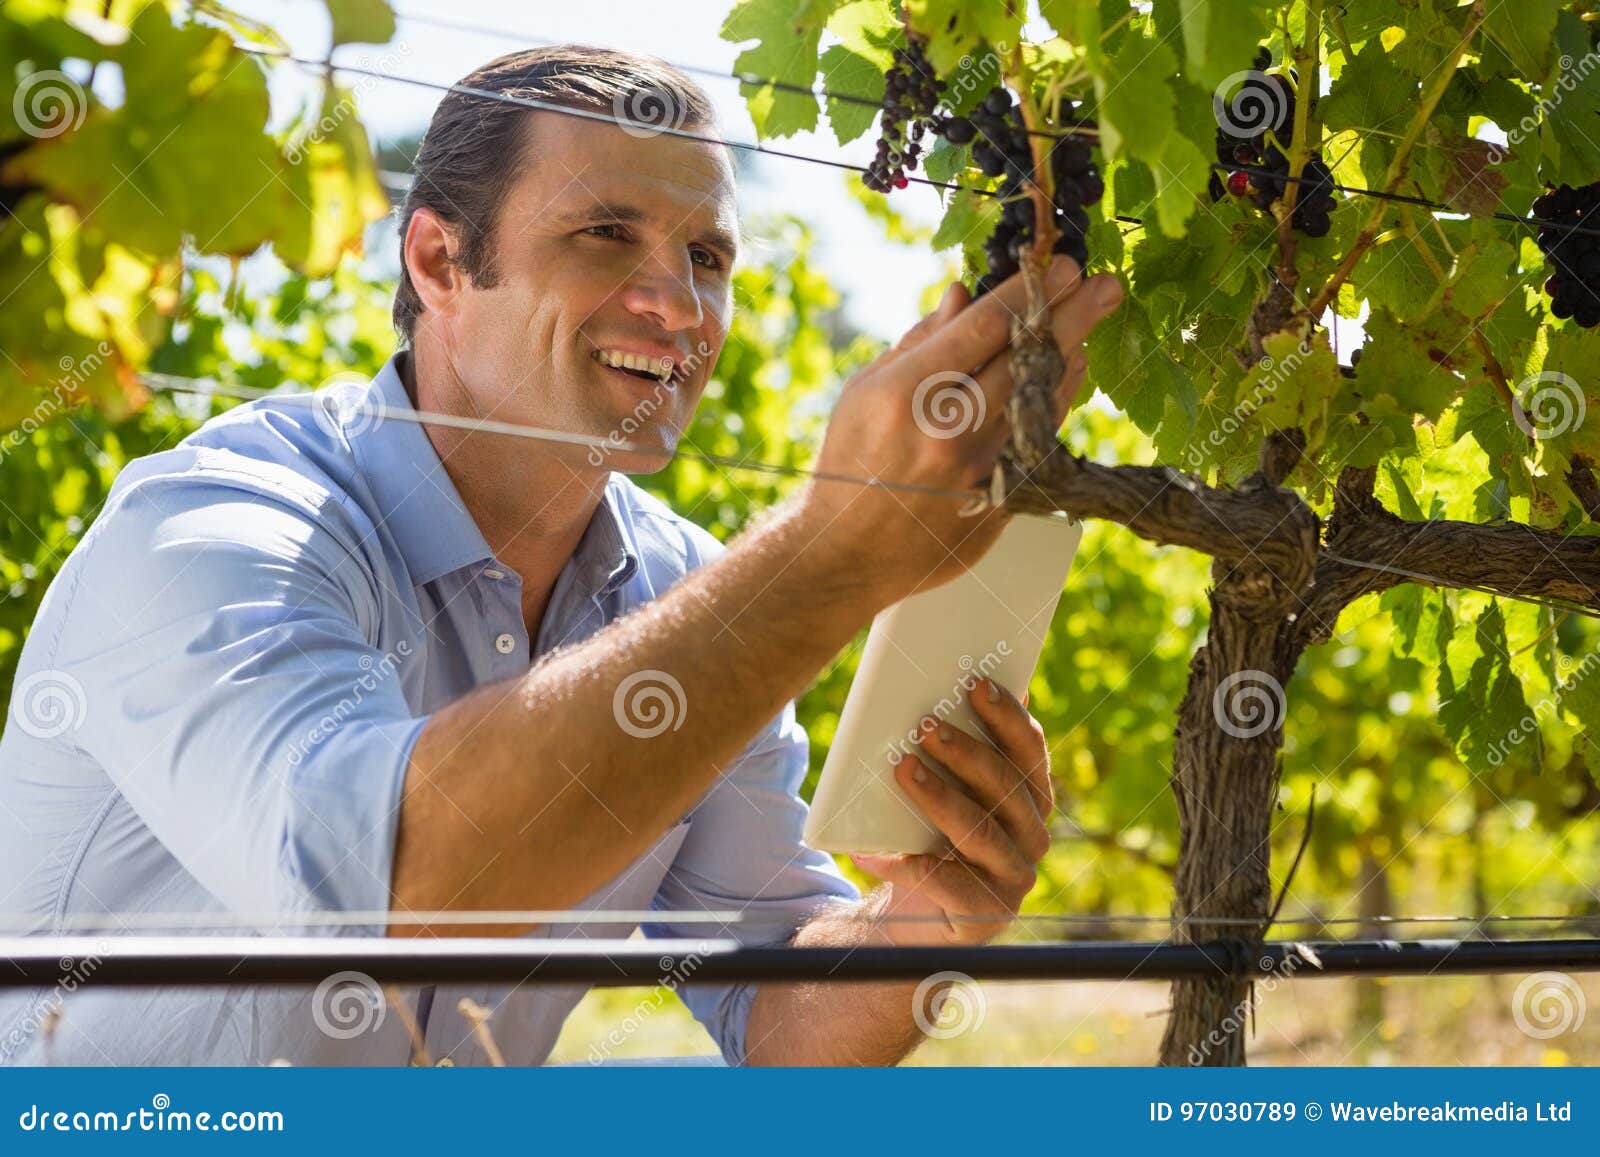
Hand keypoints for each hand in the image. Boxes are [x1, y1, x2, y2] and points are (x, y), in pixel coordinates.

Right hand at [794, 258, 1123, 608]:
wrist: (847, 551)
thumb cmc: (850, 462)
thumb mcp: (865, 391)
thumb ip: (919, 342)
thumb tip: (965, 293)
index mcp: (908, 394)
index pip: (985, 327)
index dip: (1030, 291)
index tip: (1062, 264)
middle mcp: (950, 430)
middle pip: (1027, 359)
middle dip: (1072, 314)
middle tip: (1105, 285)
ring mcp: (982, 470)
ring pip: (1043, 399)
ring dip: (1072, 355)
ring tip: (1091, 317)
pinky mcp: (1002, 501)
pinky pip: (1042, 438)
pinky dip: (1058, 400)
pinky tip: (1070, 371)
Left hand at [850, 678, 1051, 945]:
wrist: (918, 914)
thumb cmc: (932, 836)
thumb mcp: (947, 791)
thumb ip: (955, 750)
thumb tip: (950, 687)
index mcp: (1031, 797)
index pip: (1029, 750)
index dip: (1007, 716)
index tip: (974, 684)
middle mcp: (1032, 835)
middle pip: (1005, 787)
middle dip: (966, 752)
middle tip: (924, 725)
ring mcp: (1012, 877)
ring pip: (980, 831)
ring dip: (940, 797)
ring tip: (903, 769)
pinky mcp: (984, 914)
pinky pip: (948, 886)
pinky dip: (909, 865)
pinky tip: (873, 850)